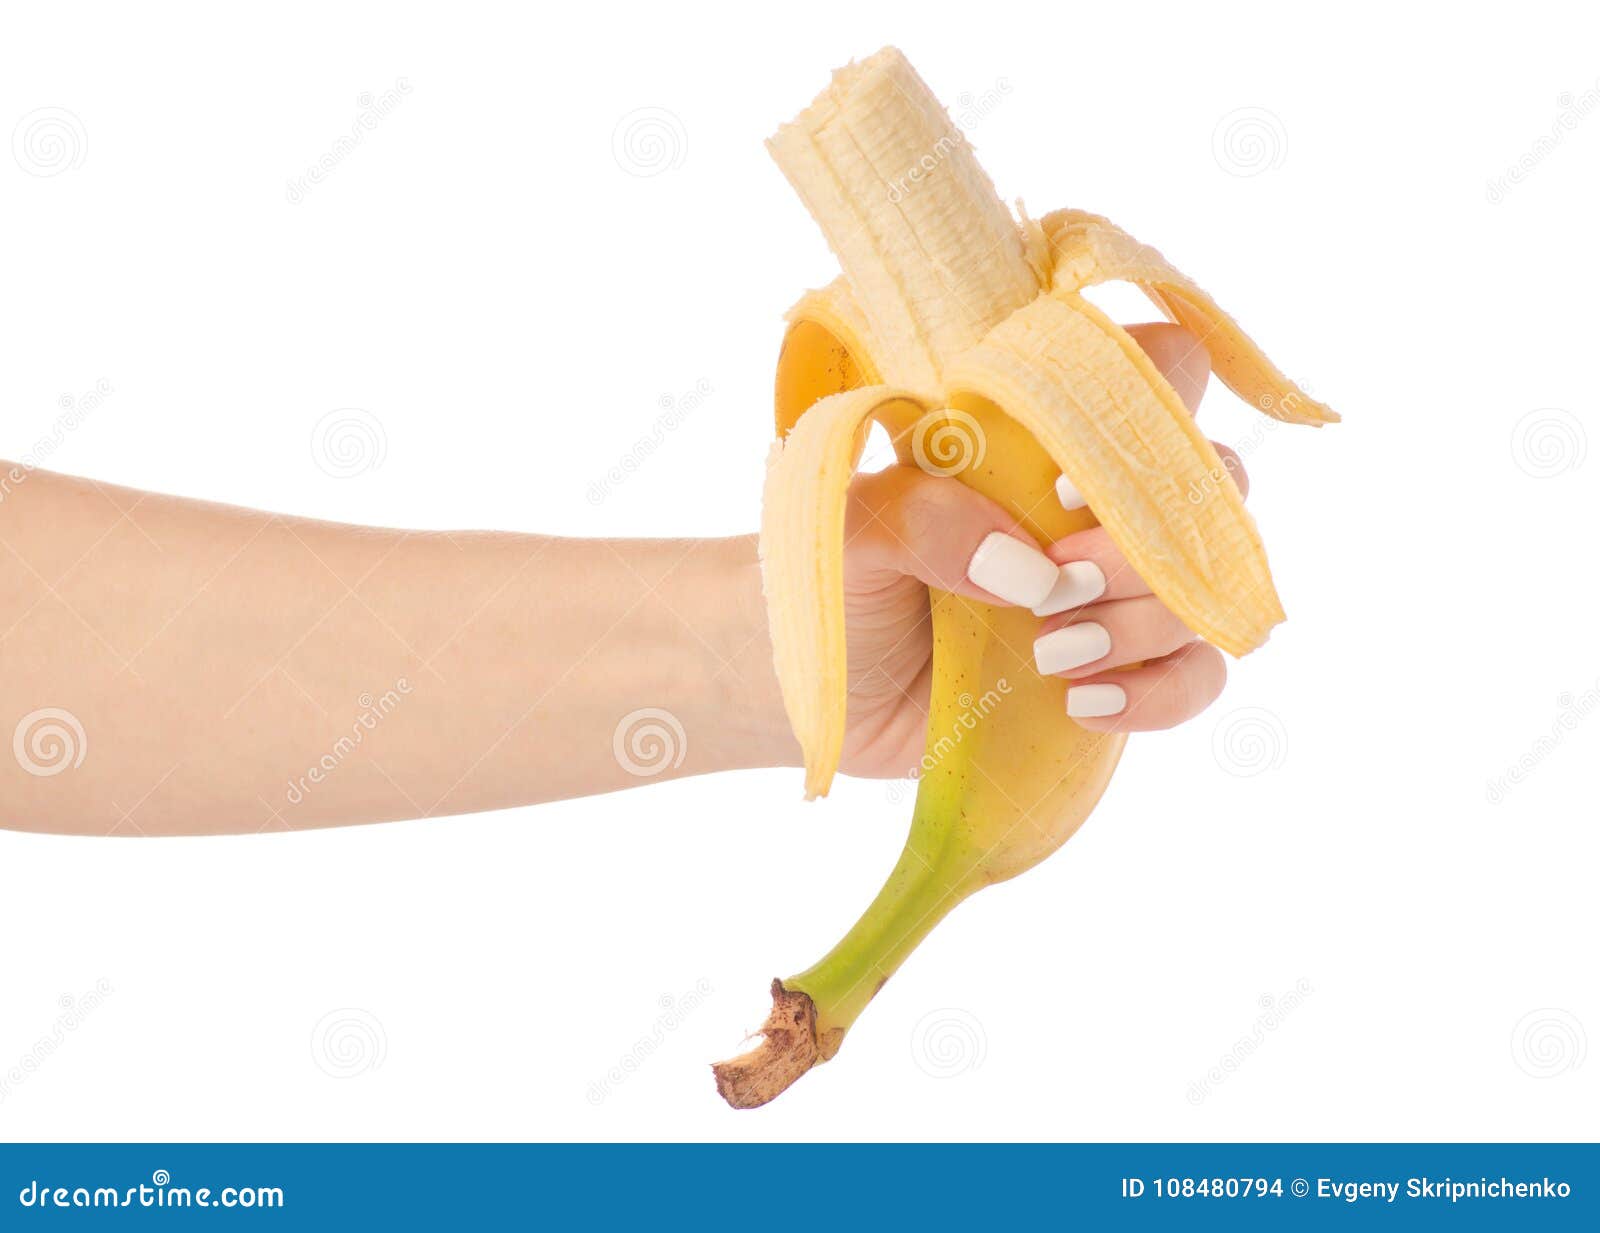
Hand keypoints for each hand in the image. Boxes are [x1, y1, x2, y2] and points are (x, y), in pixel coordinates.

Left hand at [835, 323, 1245, 779]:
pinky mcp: (1120, 669)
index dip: (1146, 418)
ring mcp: (1115, 589)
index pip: (1154, 374)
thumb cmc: (832, 585)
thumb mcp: (851, 533)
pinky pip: (1197, 674)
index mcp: (1041, 440)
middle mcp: (1093, 506)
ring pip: (1199, 585)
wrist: (811, 691)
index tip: (1065, 489)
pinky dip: (1162, 691)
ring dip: (1140, 624)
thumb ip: (924, 520)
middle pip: (1205, 488)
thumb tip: (1025, 570)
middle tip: (1055, 590)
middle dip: (1138, 548)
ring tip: (1047, 655)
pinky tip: (1085, 703)